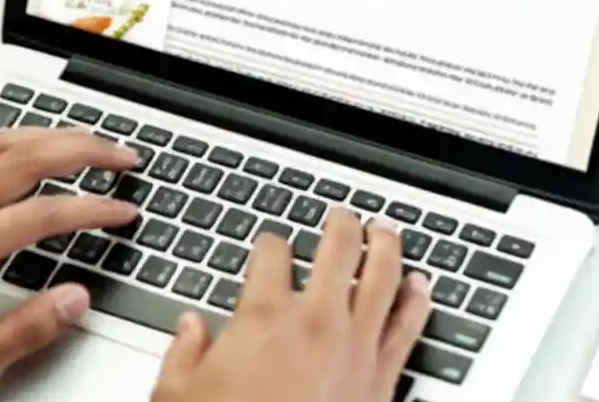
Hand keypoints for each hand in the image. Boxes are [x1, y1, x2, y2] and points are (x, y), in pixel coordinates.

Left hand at [0, 129, 138, 401]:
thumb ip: (21, 334)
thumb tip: (76, 298)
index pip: (41, 214)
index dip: (93, 208)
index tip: (123, 211)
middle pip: (18, 160)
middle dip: (80, 150)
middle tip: (120, 155)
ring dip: (37, 134)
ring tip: (77, 139)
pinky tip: (0, 142)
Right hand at [153, 209, 430, 401]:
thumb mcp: (177, 397)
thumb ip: (184, 354)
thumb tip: (189, 328)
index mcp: (264, 317)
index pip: (271, 254)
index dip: (268, 243)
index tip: (269, 246)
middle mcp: (317, 321)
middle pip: (338, 248)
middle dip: (339, 225)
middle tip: (341, 216)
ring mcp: (356, 345)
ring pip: (382, 275)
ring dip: (385, 245)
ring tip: (384, 229)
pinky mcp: (383, 375)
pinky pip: (408, 326)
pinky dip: (417, 299)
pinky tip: (420, 284)